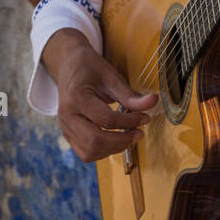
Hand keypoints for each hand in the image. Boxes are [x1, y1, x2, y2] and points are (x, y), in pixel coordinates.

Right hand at [45, 31, 159, 163]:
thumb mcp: (111, 77)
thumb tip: (153, 101)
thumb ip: (130, 94)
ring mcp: (65, 127)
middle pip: (95, 141)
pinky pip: (85, 153)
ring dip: (113, 149)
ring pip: (89, 152)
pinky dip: (103, 151)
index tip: (145, 118)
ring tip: (129, 137)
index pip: (106, 120)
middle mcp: (67, 115)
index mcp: (76, 98)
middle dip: (122, 141)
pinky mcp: (68, 134)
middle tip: (139, 133)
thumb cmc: (90, 68)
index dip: (130, 122)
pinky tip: (116, 140)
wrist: (69, 66)